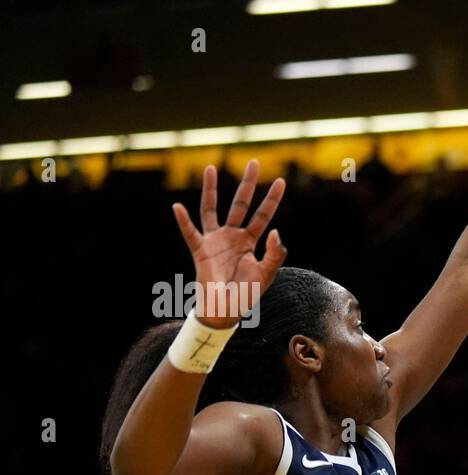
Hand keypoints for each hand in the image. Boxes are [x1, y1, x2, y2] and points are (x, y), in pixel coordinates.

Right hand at [172, 160, 286, 326]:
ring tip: (211, 168)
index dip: (272, 199)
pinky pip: (190, 233)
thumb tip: (276, 231)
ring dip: (211, 190)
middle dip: (247, 185)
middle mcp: (233, 236)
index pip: (263, 215)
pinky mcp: (200, 250)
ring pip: (212, 210)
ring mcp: (215, 241)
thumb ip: (275, 254)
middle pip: (240, 204)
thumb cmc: (247, 293)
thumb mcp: (267, 274)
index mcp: (250, 241)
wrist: (226, 310)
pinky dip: (183, 221)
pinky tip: (178, 207)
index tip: (281, 180)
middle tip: (253, 162)